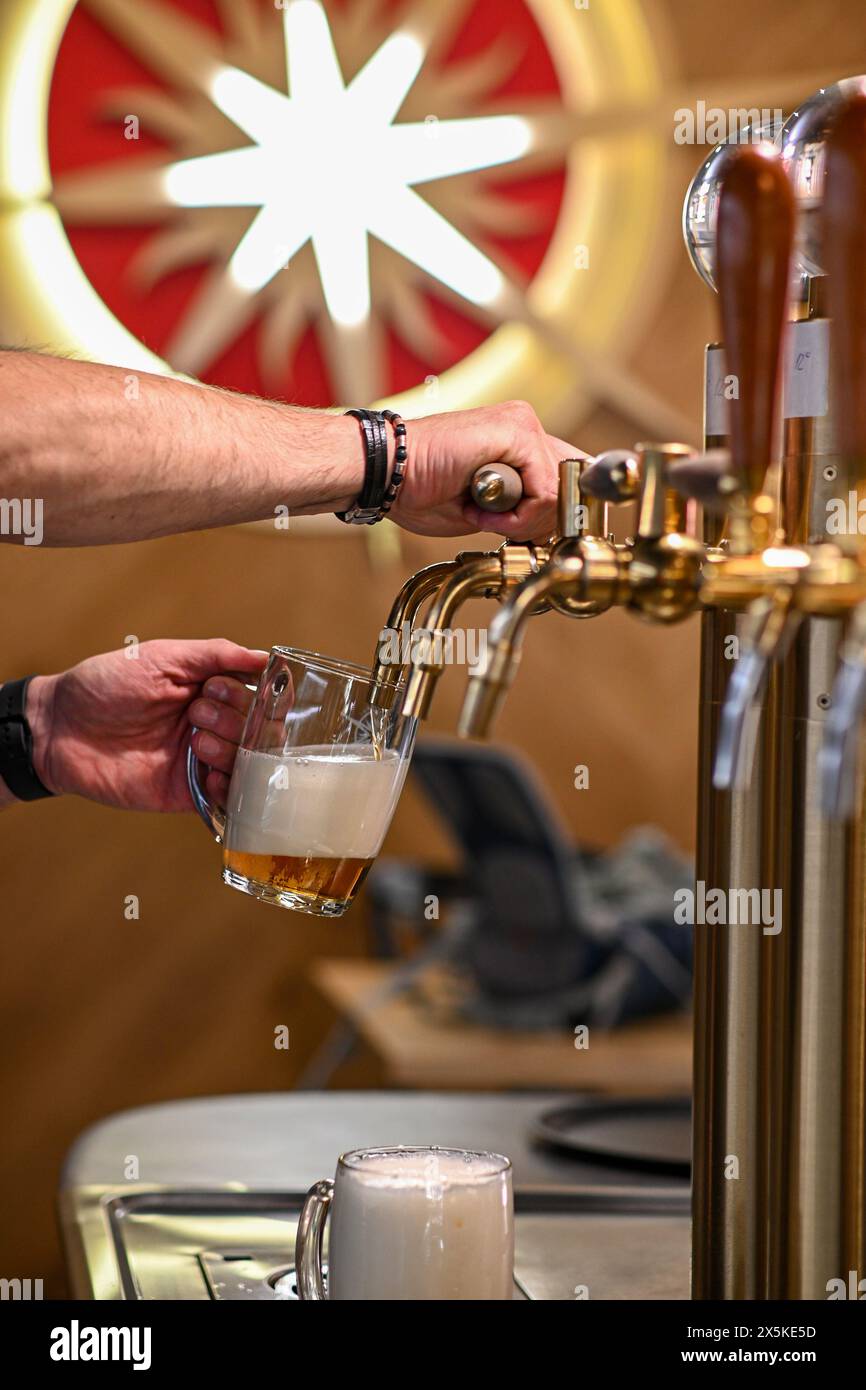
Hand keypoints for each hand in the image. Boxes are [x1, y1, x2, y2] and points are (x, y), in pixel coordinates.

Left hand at [26, 640, 266, 812]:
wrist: (59, 728)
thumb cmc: (105, 685)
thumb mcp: (162, 657)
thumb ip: (215, 655)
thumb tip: (265, 657)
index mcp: (210, 692)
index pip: (257, 698)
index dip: (244, 695)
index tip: (212, 689)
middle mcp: (211, 727)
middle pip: (258, 732)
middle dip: (234, 721)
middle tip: (195, 714)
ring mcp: (199, 761)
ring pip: (247, 764)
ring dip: (229, 751)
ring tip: (195, 743)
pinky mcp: (185, 793)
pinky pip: (225, 799)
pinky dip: (227, 789)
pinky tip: (210, 776)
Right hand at [390, 400, 585, 539]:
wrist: (387, 473)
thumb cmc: (420, 490)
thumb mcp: (484, 506)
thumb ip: (519, 507)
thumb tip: (552, 527)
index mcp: (516, 438)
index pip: (565, 475)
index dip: (553, 512)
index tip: (528, 535)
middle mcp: (524, 425)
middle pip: (570, 483)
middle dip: (542, 520)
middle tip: (498, 528)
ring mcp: (522, 424)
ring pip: (559, 489)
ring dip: (523, 519)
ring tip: (481, 518)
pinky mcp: (517, 431)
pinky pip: (543, 490)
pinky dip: (517, 516)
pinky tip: (481, 514)